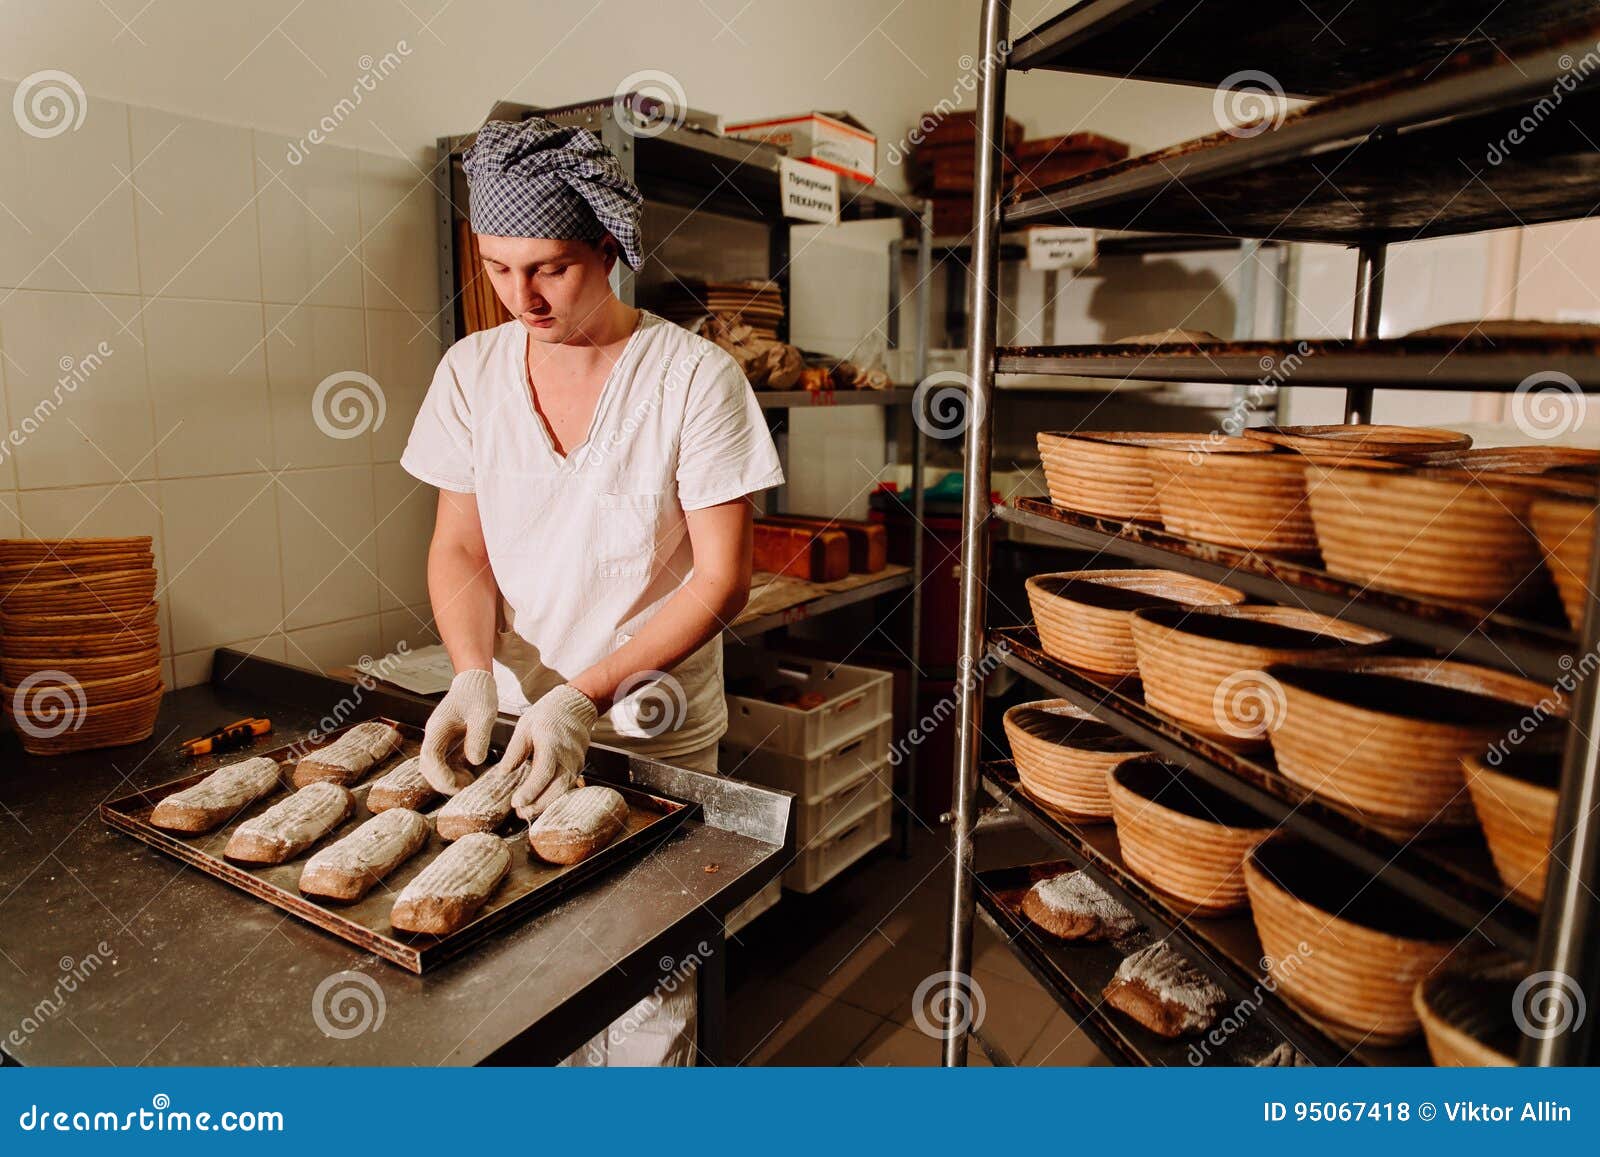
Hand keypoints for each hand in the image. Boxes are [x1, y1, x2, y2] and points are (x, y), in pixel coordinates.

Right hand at [419, 668, 498, 794]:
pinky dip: (453, 771)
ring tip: (469, 782)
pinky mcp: (446, 740)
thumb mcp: (484, 714)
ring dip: (447, 778)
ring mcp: (438, 738)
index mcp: (438, 728)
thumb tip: (474, 761)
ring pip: (434, 766)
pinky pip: (444, 761)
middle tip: (464, 789)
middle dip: (442, 781)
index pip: (430, 757)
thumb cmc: (479, 694)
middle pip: (428, 765)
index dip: (440, 775)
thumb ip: (479, 736)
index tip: (456, 785)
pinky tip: (470, 774)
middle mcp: (434, 734)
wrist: (475, 681)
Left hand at [499, 684, 598, 819]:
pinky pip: (567, 785)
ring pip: (564, 790)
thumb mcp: (525, 726)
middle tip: (520, 812)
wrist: (575, 706)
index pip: (543, 772)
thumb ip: (515, 751)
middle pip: (557, 788)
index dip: (530, 790)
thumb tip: (503, 773)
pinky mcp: (579, 766)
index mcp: (552, 743)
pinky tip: (540, 801)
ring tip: (527, 811)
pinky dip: (554, 796)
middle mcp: (568, 756)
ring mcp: (577, 762)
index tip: (516, 802)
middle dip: (538, 804)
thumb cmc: (548, 713)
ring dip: (546, 803)